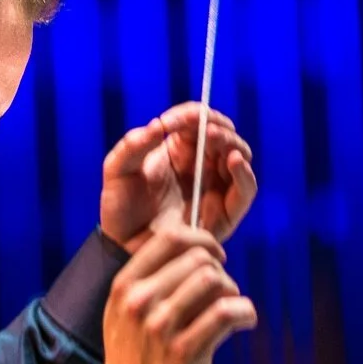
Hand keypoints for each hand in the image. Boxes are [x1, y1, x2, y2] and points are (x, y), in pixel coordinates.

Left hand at [98, 102, 257, 249]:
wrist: (123, 249)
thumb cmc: (119, 211)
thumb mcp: (116, 171)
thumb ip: (131, 145)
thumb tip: (157, 125)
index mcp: (178, 150)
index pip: (197, 120)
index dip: (190, 114)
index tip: (170, 121)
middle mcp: (202, 166)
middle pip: (223, 133)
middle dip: (215, 124)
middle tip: (201, 127)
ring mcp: (216, 188)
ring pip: (239, 155)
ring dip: (231, 142)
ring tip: (213, 137)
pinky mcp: (225, 214)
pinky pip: (245, 190)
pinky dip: (245, 173)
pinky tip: (233, 160)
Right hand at [101, 223, 258, 363]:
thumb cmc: (136, 355)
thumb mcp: (125, 310)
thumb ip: (150, 278)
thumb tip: (196, 245)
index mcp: (125, 285)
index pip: (170, 237)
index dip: (203, 240)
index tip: (216, 256)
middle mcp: (140, 302)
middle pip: (199, 259)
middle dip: (220, 271)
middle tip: (223, 293)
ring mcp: (160, 327)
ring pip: (214, 281)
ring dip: (232, 291)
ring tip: (231, 308)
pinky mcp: (184, 352)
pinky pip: (226, 313)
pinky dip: (246, 311)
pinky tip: (247, 319)